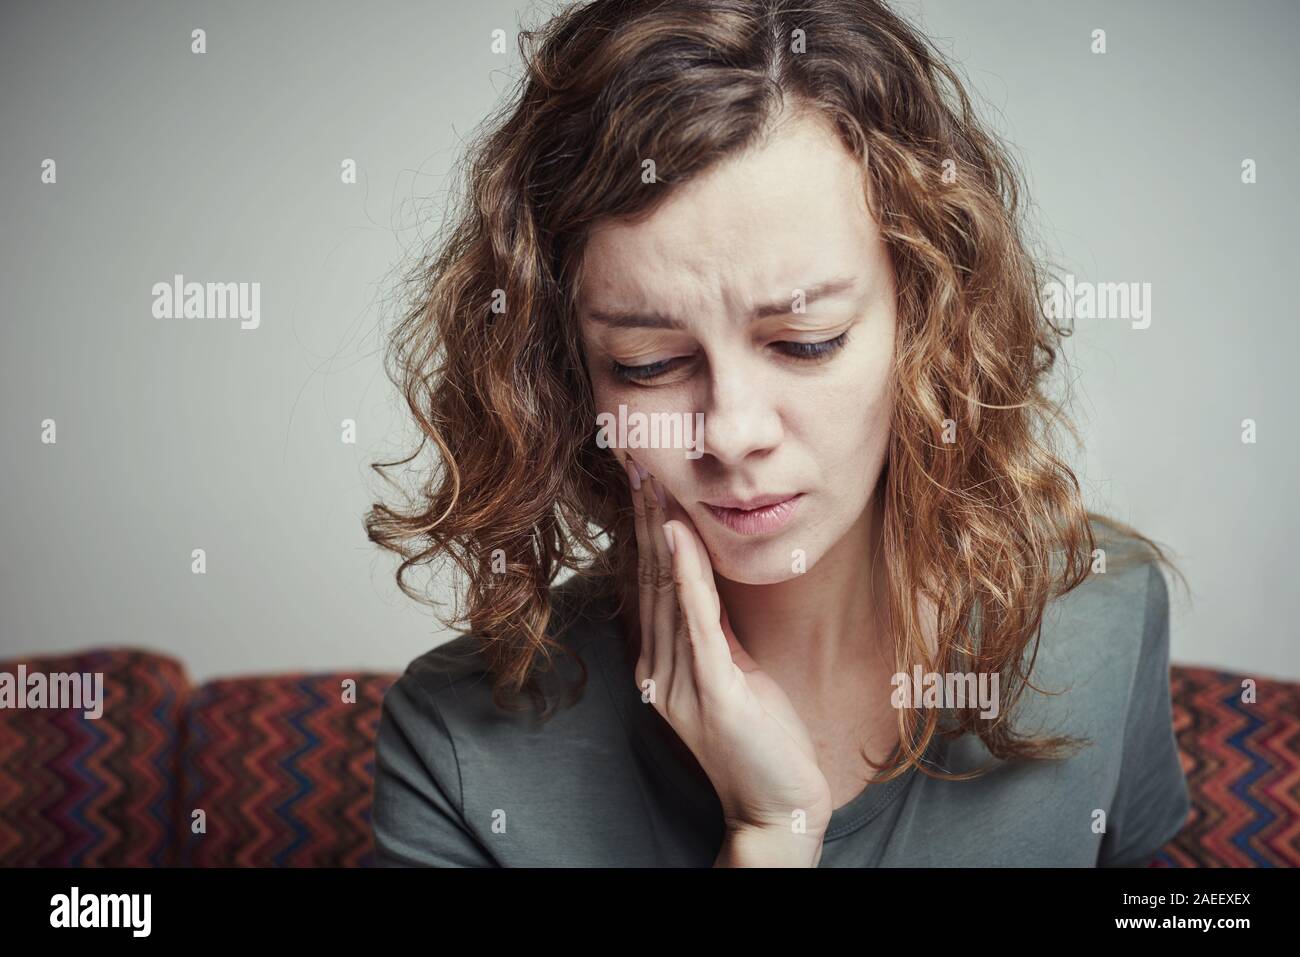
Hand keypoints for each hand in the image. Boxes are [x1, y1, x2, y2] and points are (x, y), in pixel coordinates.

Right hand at [622, 454, 833, 854]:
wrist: (778, 808)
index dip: (644, 531)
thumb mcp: (732, 674)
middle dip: (644, 519)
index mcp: (662, 665)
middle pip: (649, 579)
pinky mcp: (714, 693)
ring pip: (666, 592)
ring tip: (653, 483)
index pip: (649, 585)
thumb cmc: (763, 741)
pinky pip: (698, 623)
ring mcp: (682, 683)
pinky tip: (680, 537)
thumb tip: (704, 583)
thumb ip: (712, 633)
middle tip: (634, 462)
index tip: (642, 481)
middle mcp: (661, 671)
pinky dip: (688, 576)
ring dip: (660, 533)